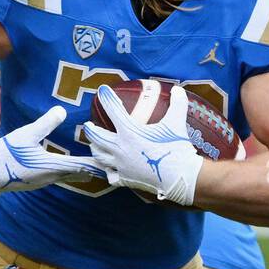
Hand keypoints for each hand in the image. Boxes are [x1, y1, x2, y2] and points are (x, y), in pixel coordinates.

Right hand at [0, 106, 103, 193]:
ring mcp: (47, 180)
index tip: (112, 161)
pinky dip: (74, 171)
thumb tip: (62, 110)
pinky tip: (78, 167)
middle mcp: (52, 177)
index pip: (81, 166)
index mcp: (51, 166)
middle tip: (112, 161)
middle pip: (81, 173)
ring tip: (100, 163)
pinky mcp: (41, 181)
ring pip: (73, 176)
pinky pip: (64, 176)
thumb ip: (45, 123)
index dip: (98, 164)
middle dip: (96, 168)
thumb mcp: (25, 134)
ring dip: (85, 170)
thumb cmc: (6, 153)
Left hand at [82, 83, 203, 205]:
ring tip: (93, 145)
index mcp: (129, 131)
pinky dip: (108, 171)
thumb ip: (177, 104)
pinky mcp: (126, 180)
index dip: (107, 98)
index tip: (102, 90)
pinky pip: (111, 176)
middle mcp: (120, 148)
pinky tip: (108, 170)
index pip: (113, 110)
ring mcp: (121, 165)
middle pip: (97, 137)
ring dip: (95, 149)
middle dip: (91, 130)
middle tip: (88, 125)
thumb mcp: (177, 122)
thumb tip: (178, 89)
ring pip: (100, 156)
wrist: (179, 177)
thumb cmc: (176, 148)